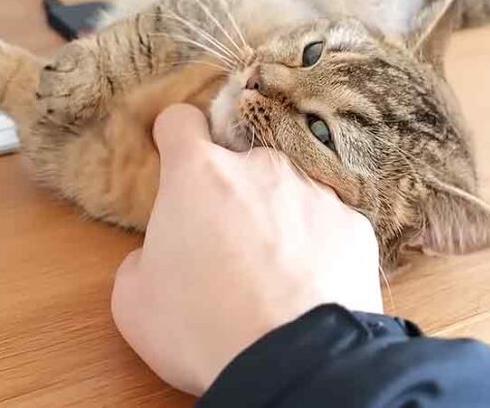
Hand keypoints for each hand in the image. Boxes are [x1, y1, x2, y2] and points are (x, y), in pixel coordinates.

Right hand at [111, 104, 382, 395]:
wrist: (294, 366)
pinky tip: (308, 290)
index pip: (181, 122)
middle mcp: (262, 167)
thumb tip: (162, 254)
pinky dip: (317, 250)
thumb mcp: (135, 300)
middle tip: (224, 250)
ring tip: (272, 279)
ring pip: (287, 195)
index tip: (176, 162)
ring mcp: (315, 193)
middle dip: (230, 196)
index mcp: (198, 175)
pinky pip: (327, 227)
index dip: (175, 140)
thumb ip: (143, 257)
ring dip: (276, 222)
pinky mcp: (355, 226)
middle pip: (240, 164)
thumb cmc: (204, 331)